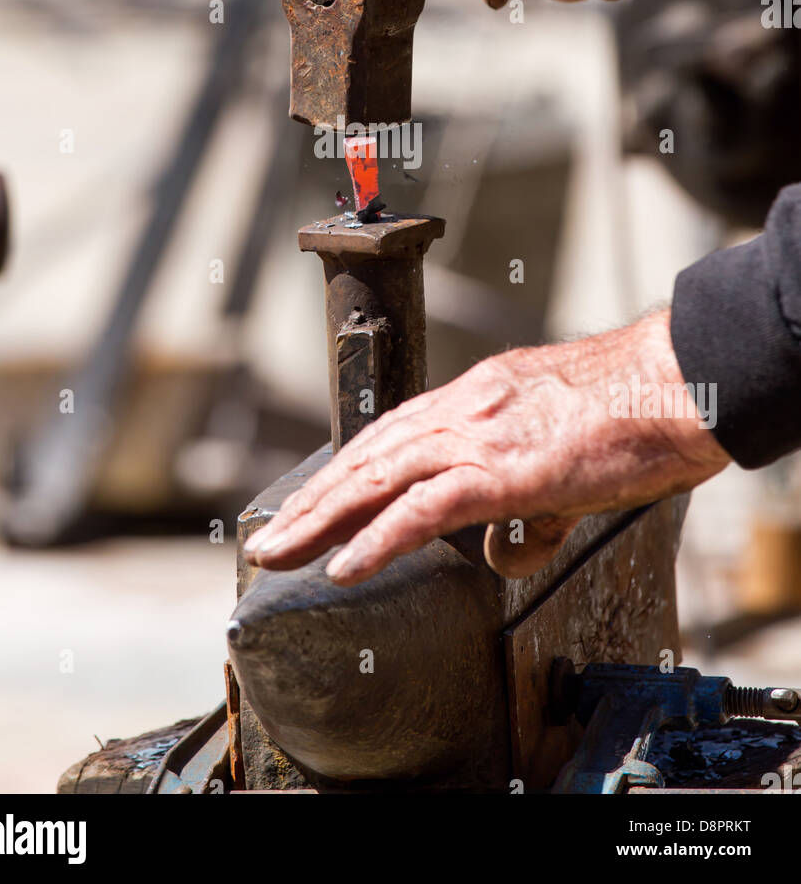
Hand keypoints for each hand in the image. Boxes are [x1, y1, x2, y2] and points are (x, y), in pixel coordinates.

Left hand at [244, 309, 728, 584]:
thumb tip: (506, 552)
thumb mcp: (567, 459)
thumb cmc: (635, 414)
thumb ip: (529, 506)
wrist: (676, 384)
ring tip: (282, 554)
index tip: (312, 503)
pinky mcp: (505, 469)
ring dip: (322, 521)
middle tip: (272, 539)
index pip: (391, 435)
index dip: (346, 473)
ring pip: (380, 479)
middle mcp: (466, 409)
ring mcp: (482, 435)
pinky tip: (345, 566)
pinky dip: (379, 539)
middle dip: (314, 502)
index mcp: (478, 398)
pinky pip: (425, 509)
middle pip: (370, 457)